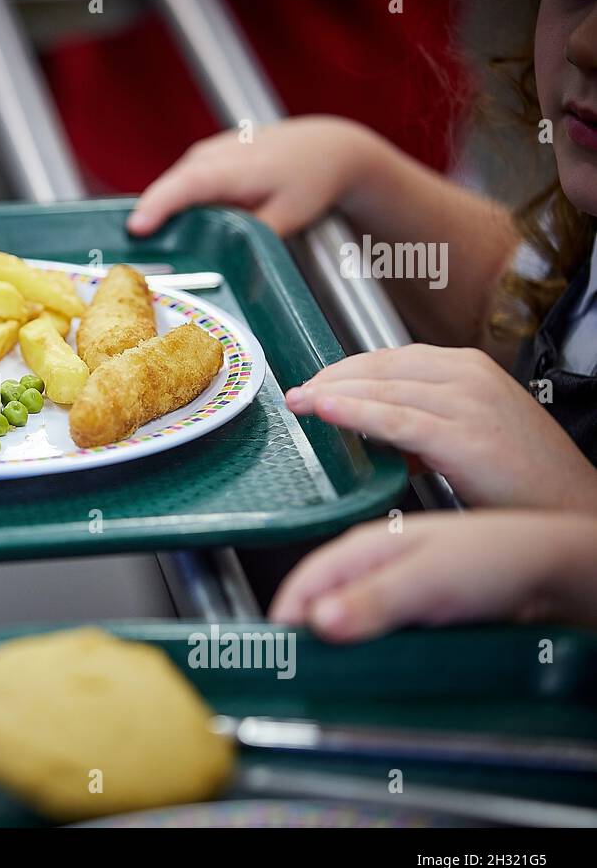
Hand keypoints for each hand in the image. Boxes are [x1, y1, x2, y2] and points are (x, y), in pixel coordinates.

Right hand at [126, 116, 380, 236]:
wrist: (327, 146)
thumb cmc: (311, 178)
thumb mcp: (286, 218)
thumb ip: (248, 237)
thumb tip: (218, 258)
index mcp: (235, 167)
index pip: (187, 184)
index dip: (159, 205)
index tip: (137, 228)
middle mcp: (213, 152)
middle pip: (170, 187)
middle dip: (151, 218)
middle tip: (136, 256)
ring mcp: (207, 150)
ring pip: (173, 185)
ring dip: (164, 211)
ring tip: (155, 246)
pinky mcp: (206, 155)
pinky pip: (183, 181)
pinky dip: (177, 202)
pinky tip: (182, 224)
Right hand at [270, 511, 596, 642]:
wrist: (550, 569)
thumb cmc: (495, 559)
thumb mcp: (427, 580)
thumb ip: (372, 600)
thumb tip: (319, 622)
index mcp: (364, 547)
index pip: (303, 582)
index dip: (285, 618)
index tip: (280, 656)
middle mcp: (372, 567)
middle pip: (321, 607)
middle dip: (312, 639)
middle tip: (312, 674)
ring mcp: (392, 591)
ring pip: (348, 625)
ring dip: (344, 650)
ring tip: (343, 677)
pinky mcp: (411, 613)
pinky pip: (377, 637)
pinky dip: (372, 654)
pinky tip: (381, 669)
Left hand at [285, 344, 596, 511]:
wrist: (571, 508)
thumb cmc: (521, 478)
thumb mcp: (470, 432)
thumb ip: (425, 422)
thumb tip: (378, 429)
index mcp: (468, 368)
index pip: (390, 359)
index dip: (344, 371)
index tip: (315, 385)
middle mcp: (466, 377)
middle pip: (378, 368)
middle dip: (331, 380)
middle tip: (298, 395)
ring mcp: (465, 404)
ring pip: (381, 391)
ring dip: (332, 395)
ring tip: (300, 404)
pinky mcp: (461, 437)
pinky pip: (394, 420)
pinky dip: (354, 413)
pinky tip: (324, 411)